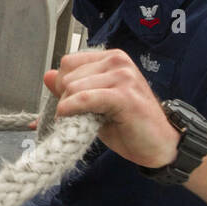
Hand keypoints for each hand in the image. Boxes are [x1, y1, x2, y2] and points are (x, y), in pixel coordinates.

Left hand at [43, 50, 180, 169]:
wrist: (159, 146)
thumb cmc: (129, 125)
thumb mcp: (95, 105)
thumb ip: (73, 89)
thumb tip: (47, 76)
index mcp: (111, 59)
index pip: (69, 62)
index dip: (62, 85)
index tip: (69, 104)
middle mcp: (118, 61)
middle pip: (68, 74)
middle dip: (64, 98)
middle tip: (76, 117)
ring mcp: (123, 76)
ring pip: (73, 86)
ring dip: (68, 107)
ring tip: (81, 121)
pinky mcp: (124, 95)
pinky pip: (86, 98)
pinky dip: (72, 108)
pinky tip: (68, 116)